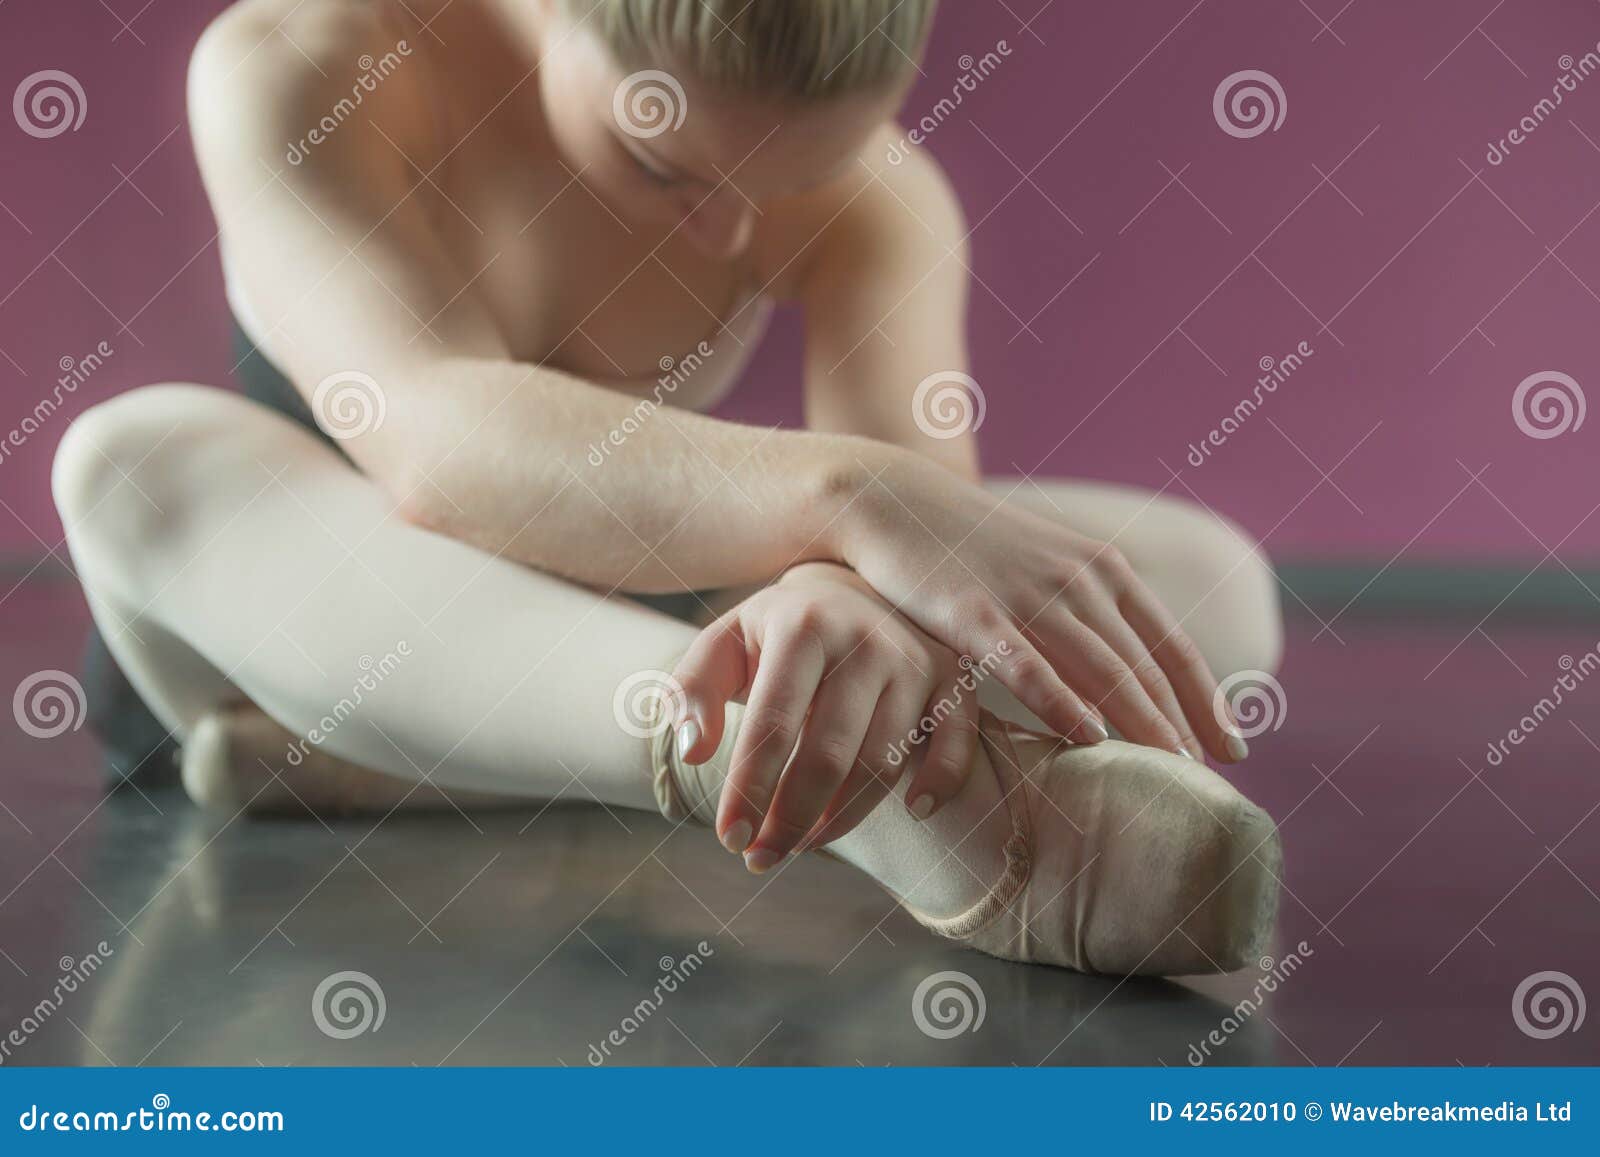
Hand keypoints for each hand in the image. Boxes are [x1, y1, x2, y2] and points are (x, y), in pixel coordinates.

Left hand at [670, 562, 983, 869]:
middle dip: (790, 819)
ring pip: (883, 763)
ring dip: (841, 820)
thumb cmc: (774, 632)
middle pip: (829, 755)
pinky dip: (940, 783)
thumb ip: (693, 692)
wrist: (847, 588)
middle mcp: (866, 639)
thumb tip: (692, 752)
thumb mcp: (723, 645)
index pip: (773, 724)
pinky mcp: (952, 679)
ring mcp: (915, 659)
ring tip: (802, 845)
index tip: (729, 839)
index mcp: (803, 626)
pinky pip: (957, 744)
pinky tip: (913, 812)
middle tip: (761, 859)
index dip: (748, 789)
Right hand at [834, 449, 1241, 762]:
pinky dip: (1063, 702)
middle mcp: (1079, 579)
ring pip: (1103, 670)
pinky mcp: (976, 613)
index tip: (1234, 748)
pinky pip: (1029, 666)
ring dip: (1143, 724)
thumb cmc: (969, 549)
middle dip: (1182, 727)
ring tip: (1170, 772)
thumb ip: (1085, 614)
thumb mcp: (1044, 568)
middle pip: (1146, 667)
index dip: (1208, 700)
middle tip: (1206, 782)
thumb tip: (1120, 679)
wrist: (894, 502)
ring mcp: (1030, 595)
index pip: (1172, 646)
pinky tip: (1091, 738)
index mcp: (1103, 570)